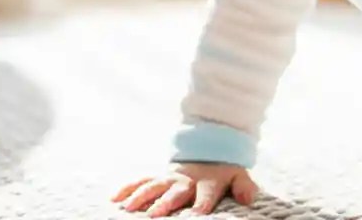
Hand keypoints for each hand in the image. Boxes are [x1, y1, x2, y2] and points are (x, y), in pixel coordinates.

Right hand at [112, 162, 258, 215]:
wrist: (209, 148)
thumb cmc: (223, 171)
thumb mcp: (238, 175)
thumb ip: (244, 187)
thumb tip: (248, 199)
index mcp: (208, 182)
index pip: (206, 194)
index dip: (202, 204)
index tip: (197, 214)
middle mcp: (186, 180)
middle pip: (175, 192)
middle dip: (165, 202)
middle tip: (153, 214)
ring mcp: (170, 178)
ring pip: (153, 186)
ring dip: (141, 196)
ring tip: (128, 208)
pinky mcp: (159, 177)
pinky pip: (141, 181)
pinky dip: (127, 188)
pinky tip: (114, 198)